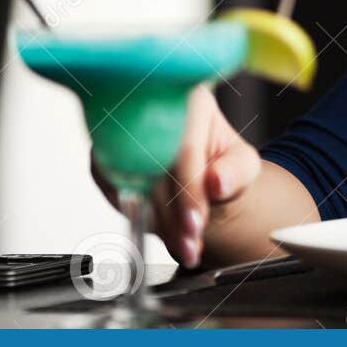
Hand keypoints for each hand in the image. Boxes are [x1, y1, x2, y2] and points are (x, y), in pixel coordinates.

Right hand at [90, 83, 260, 268]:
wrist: (198, 171)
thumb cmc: (221, 161)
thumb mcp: (243, 164)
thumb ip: (237, 171)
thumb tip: (217, 182)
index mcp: (191, 100)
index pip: (184, 148)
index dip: (189, 192)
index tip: (195, 225)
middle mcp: (151, 107)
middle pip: (156, 169)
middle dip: (173, 217)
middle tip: (190, 246)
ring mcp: (121, 129)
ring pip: (132, 183)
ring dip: (155, 223)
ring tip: (182, 246)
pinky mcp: (103, 153)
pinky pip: (113, 188)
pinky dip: (137, 215)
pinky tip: (161, 230)